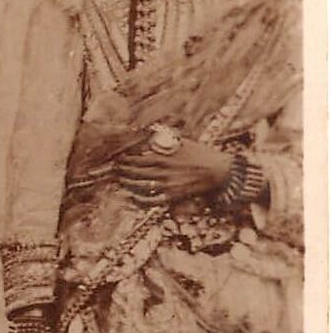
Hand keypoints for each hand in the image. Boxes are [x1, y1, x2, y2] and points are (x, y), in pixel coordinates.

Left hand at [116, 138, 232, 206]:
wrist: (218, 171)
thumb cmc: (200, 154)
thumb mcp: (182, 142)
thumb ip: (165, 139)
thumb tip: (151, 131)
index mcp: (164, 157)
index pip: (137, 158)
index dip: (125, 159)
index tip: (118, 158)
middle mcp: (163, 172)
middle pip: (136, 173)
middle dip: (123, 171)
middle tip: (114, 169)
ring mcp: (167, 185)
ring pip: (140, 187)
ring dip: (128, 184)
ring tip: (121, 180)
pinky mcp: (173, 197)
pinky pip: (151, 201)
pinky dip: (139, 200)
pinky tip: (132, 197)